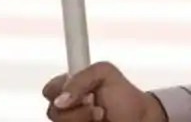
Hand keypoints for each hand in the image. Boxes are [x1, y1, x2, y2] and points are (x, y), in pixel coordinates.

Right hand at [43, 61, 166, 121]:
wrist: (141, 120)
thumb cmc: (125, 98)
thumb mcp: (106, 73)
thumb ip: (82, 77)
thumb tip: (61, 99)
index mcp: (70, 88)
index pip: (49, 90)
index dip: (58, 92)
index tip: (77, 94)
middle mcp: (68, 108)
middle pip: (52, 113)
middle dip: (75, 110)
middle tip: (96, 106)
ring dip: (82, 120)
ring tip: (101, 117)